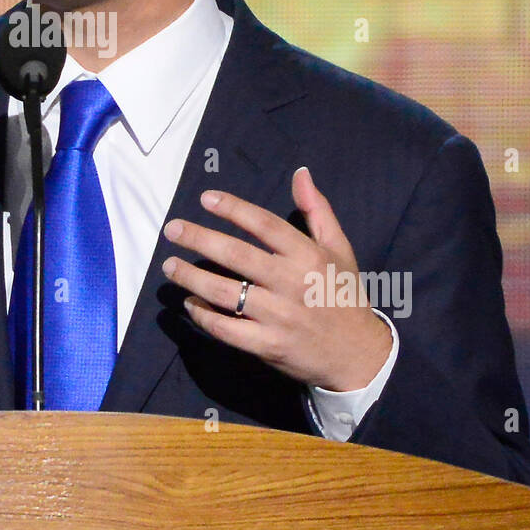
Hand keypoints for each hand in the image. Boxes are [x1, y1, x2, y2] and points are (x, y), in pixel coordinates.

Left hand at [160, 166, 391, 391]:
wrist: (360, 356)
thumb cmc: (344, 295)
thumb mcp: (339, 248)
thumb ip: (317, 209)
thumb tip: (300, 172)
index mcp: (308, 255)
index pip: (264, 224)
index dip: (233, 208)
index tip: (206, 198)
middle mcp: (291, 283)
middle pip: (236, 255)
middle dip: (198, 239)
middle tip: (172, 229)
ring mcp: (278, 316)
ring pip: (224, 292)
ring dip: (192, 277)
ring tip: (169, 265)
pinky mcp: (267, 345)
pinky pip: (226, 329)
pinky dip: (203, 316)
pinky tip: (189, 303)